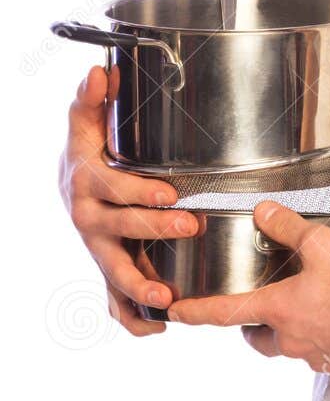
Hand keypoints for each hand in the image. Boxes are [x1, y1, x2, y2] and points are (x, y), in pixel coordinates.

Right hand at [58, 64, 195, 331]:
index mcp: (88, 182)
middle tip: (190, 226)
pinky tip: (156, 328)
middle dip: (155, 231)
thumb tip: (100, 72)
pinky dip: (130, 317)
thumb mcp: (86, 122)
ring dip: (138, 285)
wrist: (68, 181)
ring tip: (166, 296)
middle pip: (120, 230)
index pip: (114, 188)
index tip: (170, 193)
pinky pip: (112, 300)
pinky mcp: (106, 264)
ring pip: (113, 270)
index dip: (140, 192)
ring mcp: (97, 246)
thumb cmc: (88, 148)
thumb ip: (92, 99)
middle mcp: (89, 218)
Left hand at [167, 202, 329, 373]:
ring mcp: (314, 356)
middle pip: (257, 337)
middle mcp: (290, 338)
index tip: (176, 314)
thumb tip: (264, 212)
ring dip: (292, 330)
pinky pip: (320, 353)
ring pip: (290, 345)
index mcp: (279, 309)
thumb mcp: (322, 243)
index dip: (196, 312)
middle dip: (253, 325)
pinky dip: (323, 338)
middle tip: (262, 307)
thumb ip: (288, 227)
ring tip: (311, 308)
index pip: (225, 312)